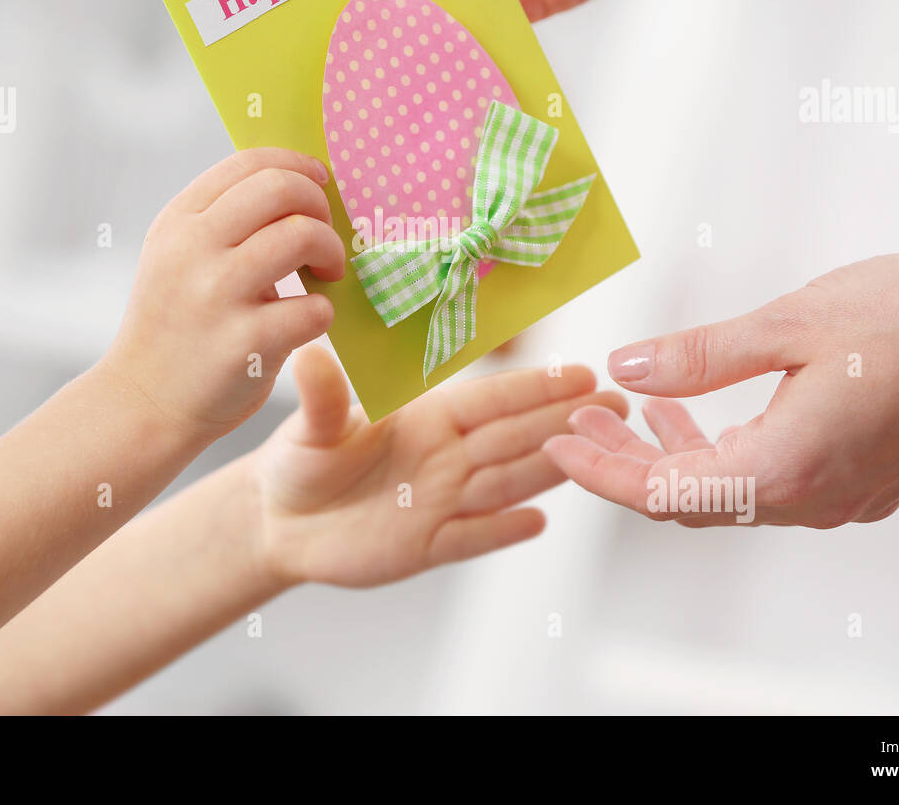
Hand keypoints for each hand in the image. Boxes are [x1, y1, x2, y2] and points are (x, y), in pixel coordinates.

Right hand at [99, 148, 344, 447]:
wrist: (144, 403)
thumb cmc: (179, 326)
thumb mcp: (179, 258)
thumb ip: (225, 221)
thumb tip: (304, 186)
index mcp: (178, 221)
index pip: (249, 163)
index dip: (297, 166)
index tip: (320, 184)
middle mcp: (192, 249)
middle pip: (281, 190)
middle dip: (320, 207)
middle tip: (325, 240)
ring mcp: (216, 295)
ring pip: (303, 237)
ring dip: (331, 253)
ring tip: (326, 277)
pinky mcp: (244, 342)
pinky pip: (313, 308)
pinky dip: (323, 313)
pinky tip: (307, 322)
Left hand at [251, 346, 628, 584]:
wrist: (281, 522)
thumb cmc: (298, 462)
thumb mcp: (308, 429)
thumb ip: (322, 398)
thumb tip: (308, 353)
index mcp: (424, 418)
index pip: (488, 401)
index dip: (534, 389)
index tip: (581, 373)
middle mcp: (443, 457)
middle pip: (511, 438)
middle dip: (564, 420)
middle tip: (617, 405)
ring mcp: (441, 501)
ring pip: (503, 483)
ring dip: (547, 469)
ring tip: (597, 452)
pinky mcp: (427, 546)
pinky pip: (473, 537)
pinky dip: (503, 531)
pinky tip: (540, 521)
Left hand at [545, 246, 898, 526]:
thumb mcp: (789, 324)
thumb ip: (699, 357)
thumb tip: (625, 370)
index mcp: (786, 470)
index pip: (662, 493)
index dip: (600, 472)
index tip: (555, 444)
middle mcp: (813, 501)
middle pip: (690, 501)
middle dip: (626, 462)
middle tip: (581, 418)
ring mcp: (843, 498)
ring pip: (730, 492)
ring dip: (675, 455)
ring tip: (632, 409)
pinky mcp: (864, 480)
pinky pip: (770, 482)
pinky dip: (723, 452)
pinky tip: (705, 414)